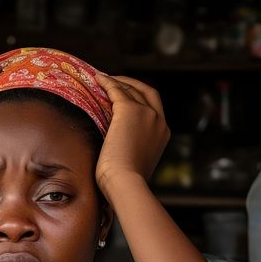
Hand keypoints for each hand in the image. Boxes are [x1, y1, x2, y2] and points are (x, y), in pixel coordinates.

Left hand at [94, 74, 169, 192]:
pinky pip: (116, 90)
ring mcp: (146, 113)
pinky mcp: (129, 110)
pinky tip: (97, 80)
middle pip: (147, 91)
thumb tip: (120, 148)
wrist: (125, 182)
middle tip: (115, 81)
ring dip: (117, 81)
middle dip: (132, 84)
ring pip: (131, 89)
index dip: (141, 98)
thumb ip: (135, 149)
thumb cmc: (125, 181)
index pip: (155, 107)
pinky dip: (107, 82)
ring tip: (102, 79)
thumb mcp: (136, 162)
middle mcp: (158, 120)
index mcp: (163, 133)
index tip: (127, 95)